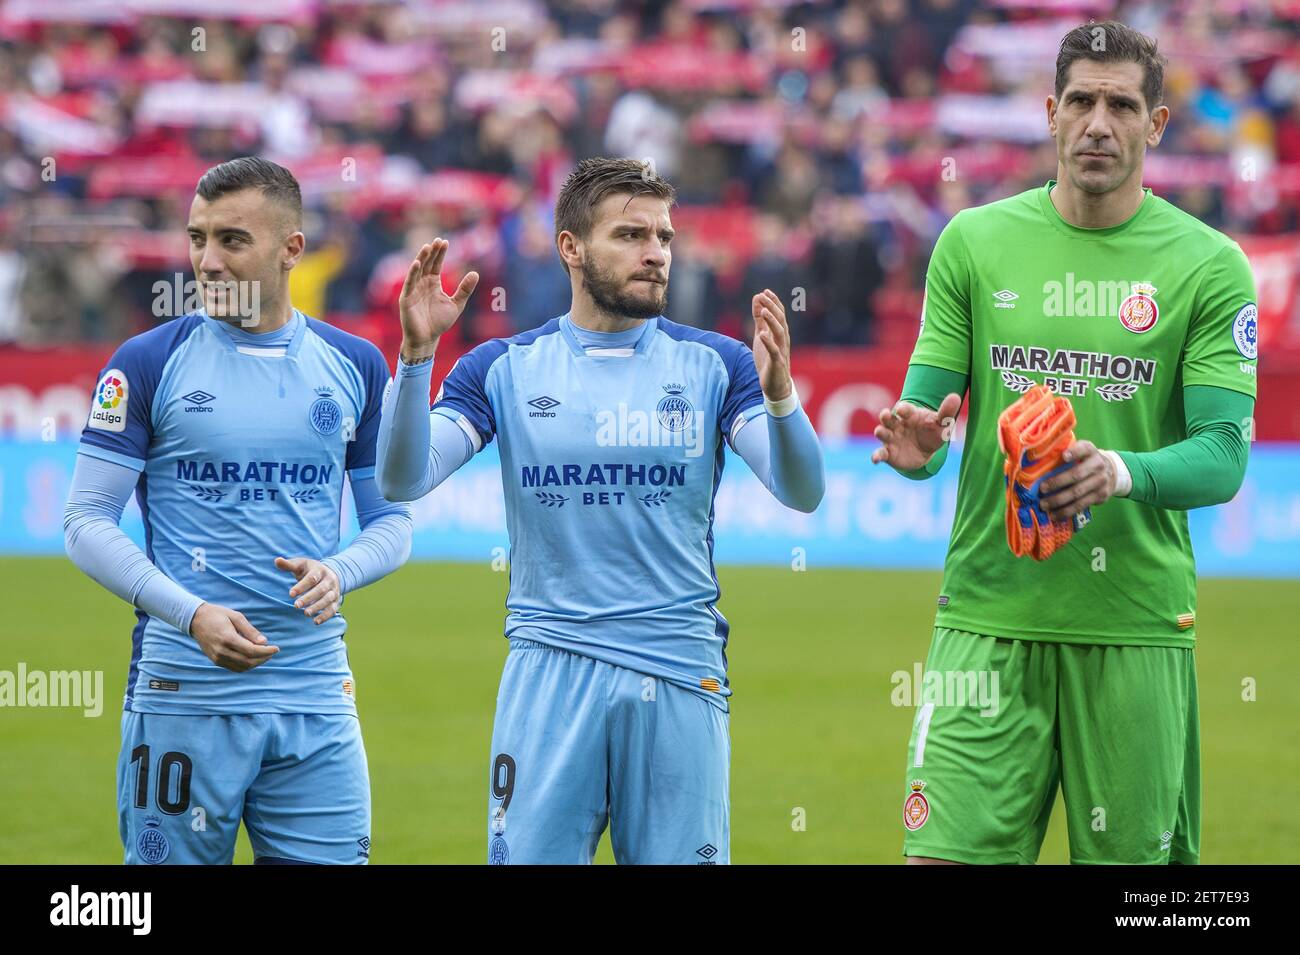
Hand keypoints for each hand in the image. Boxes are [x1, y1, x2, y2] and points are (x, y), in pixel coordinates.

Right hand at [189, 603, 278, 671]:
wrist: (195, 619)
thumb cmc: (217, 615)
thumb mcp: (236, 616)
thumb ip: (250, 630)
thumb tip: (264, 642)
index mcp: (227, 638)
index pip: (252, 651)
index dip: (266, 652)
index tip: (276, 648)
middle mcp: (221, 651)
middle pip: (248, 662)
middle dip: (263, 658)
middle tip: (272, 651)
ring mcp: (217, 658)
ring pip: (242, 667)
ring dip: (256, 663)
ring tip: (264, 655)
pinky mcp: (215, 661)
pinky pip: (234, 668)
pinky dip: (246, 665)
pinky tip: (252, 658)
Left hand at [275, 556, 341, 624]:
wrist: (330, 573)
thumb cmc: (309, 570)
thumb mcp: (300, 565)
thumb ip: (288, 565)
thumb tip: (276, 560)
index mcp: (320, 570)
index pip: (312, 578)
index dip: (301, 586)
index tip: (290, 594)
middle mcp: (329, 580)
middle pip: (321, 589)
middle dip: (309, 598)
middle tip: (296, 605)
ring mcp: (334, 591)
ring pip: (328, 599)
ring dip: (317, 607)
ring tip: (306, 613)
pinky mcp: (336, 601)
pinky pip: (333, 609)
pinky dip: (326, 616)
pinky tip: (316, 622)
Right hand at [398, 238, 479, 361]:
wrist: (427, 339)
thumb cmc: (439, 322)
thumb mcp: (456, 304)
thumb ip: (465, 289)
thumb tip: (475, 273)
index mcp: (433, 283)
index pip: (436, 264)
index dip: (440, 254)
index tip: (445, 242)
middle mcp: (422, 284)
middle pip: (427, 264)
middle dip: (432, 252)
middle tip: (438, 240)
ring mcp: (413, 290)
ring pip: (417, 270)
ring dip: (422, 258)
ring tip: (428, 246)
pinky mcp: (406, 298)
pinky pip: (409, 283)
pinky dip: (412, 273)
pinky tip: (417, 263)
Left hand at [751, 288, 792, 401]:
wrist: (776, 386)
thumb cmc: (768, 359)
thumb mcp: (761, 336)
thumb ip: (760, 319)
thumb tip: (757, 299)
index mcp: (780, 333)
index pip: (779, 314)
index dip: (773, 302)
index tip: (765, 291)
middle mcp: (783, 340)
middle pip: (781, 320)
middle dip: (772, 307)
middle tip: (763, 296)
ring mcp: (781, 351)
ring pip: (780, 333)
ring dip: (772, 321)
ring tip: (764, 311)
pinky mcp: (777, 363)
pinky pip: (774, 351)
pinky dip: (769, 342)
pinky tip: (762, 334)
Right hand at [871, 393, 961, 470]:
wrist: (925, 452)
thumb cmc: (932, 433)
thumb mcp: (941, 424)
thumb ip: (946, 412)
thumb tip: (956, 396)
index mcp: (909, 415)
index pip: (905, 409)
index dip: (903, 409)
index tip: (903, 410)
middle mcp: (897, 425)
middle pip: (888, 418)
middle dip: (885, 416)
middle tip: (886, 414)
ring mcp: (891, 438)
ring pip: (881, 433)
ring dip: (880, 432)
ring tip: (880, 432)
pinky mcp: (888, 453)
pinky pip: (880, 453)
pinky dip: (876, 456)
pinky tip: (875, 459)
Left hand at [1039, 440, 1115, 522]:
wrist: (1111, 472)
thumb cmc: (1085, 461)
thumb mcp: (1081, 452)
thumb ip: (1066, 452)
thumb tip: (1037, 458)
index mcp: (1091, 451)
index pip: (1084, 448)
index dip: (1075, 452)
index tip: (1064, 456)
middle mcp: (1098, 465)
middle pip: (1076, 474)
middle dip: (1057, 482)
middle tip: (1042, 489)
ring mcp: (1101, 481)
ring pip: (1078, 493)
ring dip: (1059, 501)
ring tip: (1044, 505)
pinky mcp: (1101, 496)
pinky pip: (1082, 505)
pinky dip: (1066, 511)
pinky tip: (1055, 514)